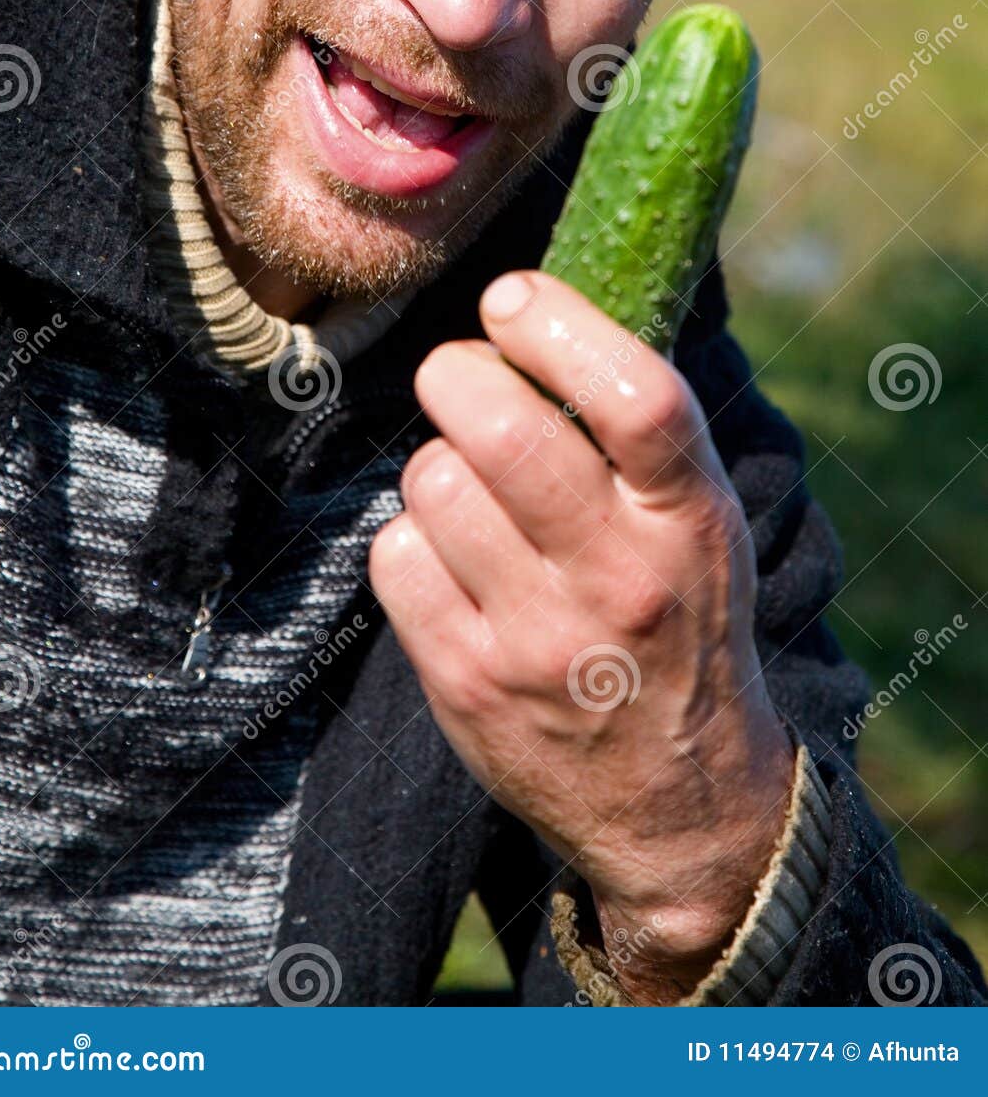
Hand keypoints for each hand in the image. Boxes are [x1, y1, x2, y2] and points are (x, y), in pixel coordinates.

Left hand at [369, 270, 794, 1002]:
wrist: (678, 802)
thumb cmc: (679, 619)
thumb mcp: (701, 525)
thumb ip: (640, 434)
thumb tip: (535, 310)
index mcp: (690, 522)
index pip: (635, 401)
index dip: (558, 327)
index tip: (512, 297)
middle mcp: (619, 579)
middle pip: (507, 433)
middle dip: (459, 375)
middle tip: (460, 376)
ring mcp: (539, 640)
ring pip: (436, 484)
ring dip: (438, 463)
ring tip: (471, 488)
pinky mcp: (467, 684)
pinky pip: (398, 556)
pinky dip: (411, 539)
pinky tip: (452, 561)